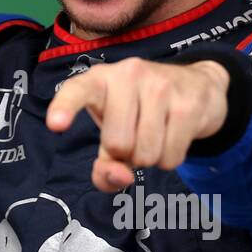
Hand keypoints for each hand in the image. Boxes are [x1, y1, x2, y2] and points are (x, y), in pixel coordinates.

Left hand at [45, 57, 229, 191]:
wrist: (196, 85)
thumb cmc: (140, 111)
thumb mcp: (113, 134)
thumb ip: (104, 166)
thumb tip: (121, 176)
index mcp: (99, 80)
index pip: (77, 91)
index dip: (65, 108)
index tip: (55, 124)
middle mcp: (128, 75)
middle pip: (117, 144)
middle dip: (127, 153)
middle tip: (136, 134)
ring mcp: (161, 86)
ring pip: (146, 154)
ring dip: (149, 157)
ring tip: (155, 133)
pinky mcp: (188, 104)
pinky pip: (171, 158)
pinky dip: (169, 159)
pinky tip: (173, 134)